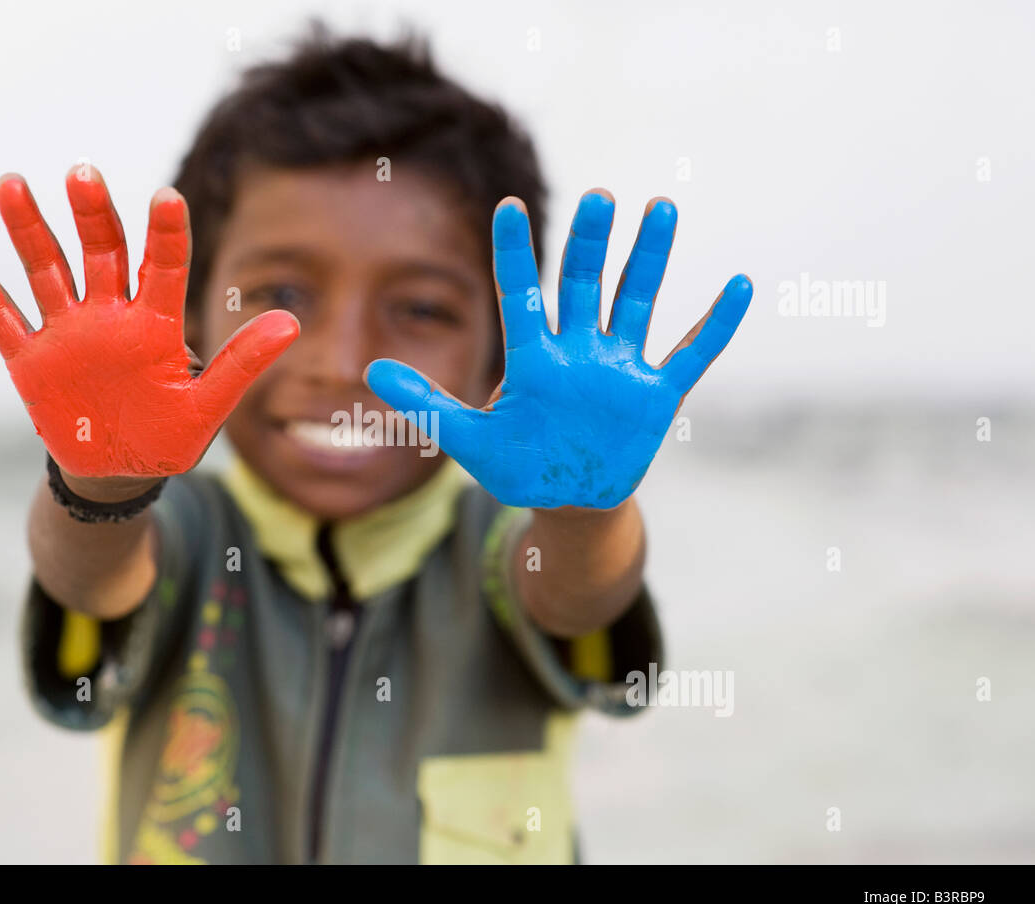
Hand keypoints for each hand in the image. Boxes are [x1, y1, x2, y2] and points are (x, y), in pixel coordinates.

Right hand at [0, 165, 298, 477]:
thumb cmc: (168, 437)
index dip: (165, 235)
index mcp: (155, 325)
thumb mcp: (207, 407)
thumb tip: (291, 322)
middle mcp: (109, 317)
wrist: (117, 472)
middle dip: (91, 214)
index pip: (163, 268)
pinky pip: (4, 319)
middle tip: (83, 173)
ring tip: (12, 184)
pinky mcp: (30, 360)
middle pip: (100, 254)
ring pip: (46, 271)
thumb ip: (241, 365)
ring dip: (29, 230)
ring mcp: (67, 334)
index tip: (168, 198)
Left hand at [366, 190, 751, 508]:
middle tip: (599, 197)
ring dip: (648, 259)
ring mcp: (620, 369)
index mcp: (535, 361)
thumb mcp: (469, 441)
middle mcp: (579, 353)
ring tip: (659, 208)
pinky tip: (738, 287)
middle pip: (583, 287)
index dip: (513, 255)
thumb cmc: (517, 467)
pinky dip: (714, 327)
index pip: (521, 298)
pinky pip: (690, 354)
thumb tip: (370, 375)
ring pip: (636, 303)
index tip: (505, 206)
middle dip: (590, 243)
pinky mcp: (654, 394)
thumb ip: (427, 406)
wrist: (569, 501)